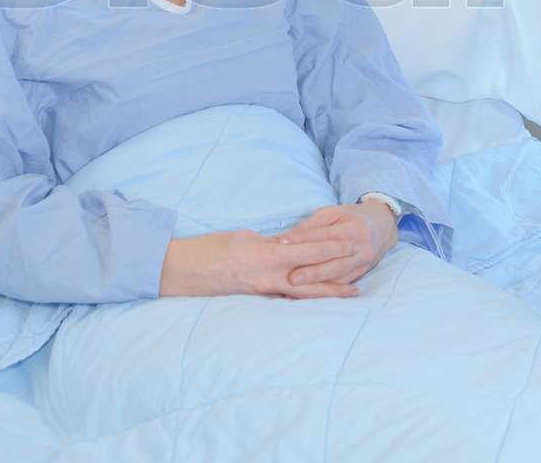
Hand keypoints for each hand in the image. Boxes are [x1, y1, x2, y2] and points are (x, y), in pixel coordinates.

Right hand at [158, 229, 359, 299]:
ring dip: (325, 294)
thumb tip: (286, 246)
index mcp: (265, 255)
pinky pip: (283, 301)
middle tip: (360, 276)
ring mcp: (261, 292)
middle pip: (310, 278)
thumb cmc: (209, 249)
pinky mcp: (254, 301)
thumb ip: (268, 244)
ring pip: (301, 294)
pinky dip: (302, 300)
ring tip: (348, 294)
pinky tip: (315, 301)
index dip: (331, 246)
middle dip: (336, 276)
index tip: (350, 243)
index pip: (307, 249)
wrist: (180, 272)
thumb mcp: (243, 238)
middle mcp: (267, 277)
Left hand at [274, 202, 397, 287]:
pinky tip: (310, 292)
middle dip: (311, 271)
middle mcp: (361, 246)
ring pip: (339, 275)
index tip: (282, 242)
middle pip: (334, 260)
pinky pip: (343, 283)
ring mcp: (363, 261)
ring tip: (297, 288)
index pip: (324, 234)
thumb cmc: (351, 217)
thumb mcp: (333, 213)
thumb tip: (287, 238)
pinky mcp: (363, 272)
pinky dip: (327, 289)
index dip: (302, 238)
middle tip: (290, 278)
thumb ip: (311, 226)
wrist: (383, 225)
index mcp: (353, 227)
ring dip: (317, 283)